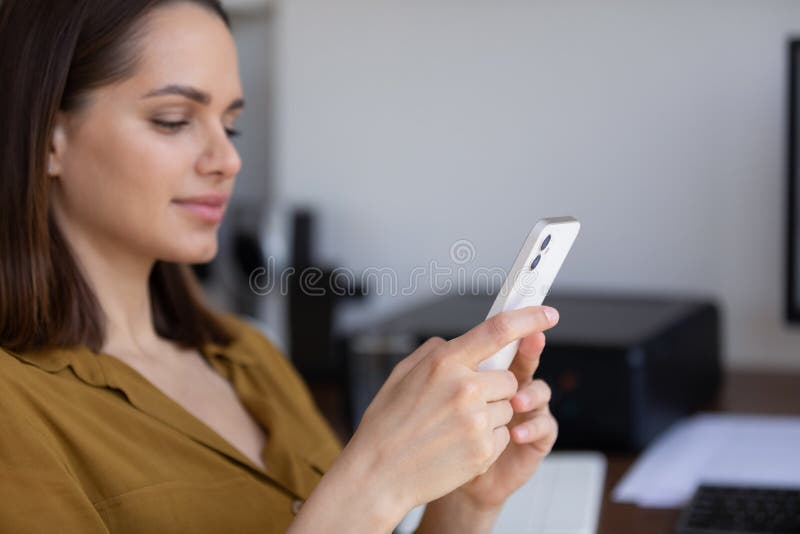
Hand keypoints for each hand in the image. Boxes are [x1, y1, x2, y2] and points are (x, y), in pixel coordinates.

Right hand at [340, 306, 558, 524]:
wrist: (378, 475)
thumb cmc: (387, 425)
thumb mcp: (402, 374)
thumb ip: (436, 352)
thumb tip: (462, 342)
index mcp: (444, 363)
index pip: (498, 330)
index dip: (529, 318)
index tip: (549, 315)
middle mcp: (465, 388)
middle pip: (508, 378)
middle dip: (494, 388)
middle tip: (464, 402)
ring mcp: (477, 422)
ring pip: (507, 408)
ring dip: (489, 415)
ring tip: (453, 428)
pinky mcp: (484, 451)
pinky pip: (503, 435)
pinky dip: (487, 440)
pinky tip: (458, 445)